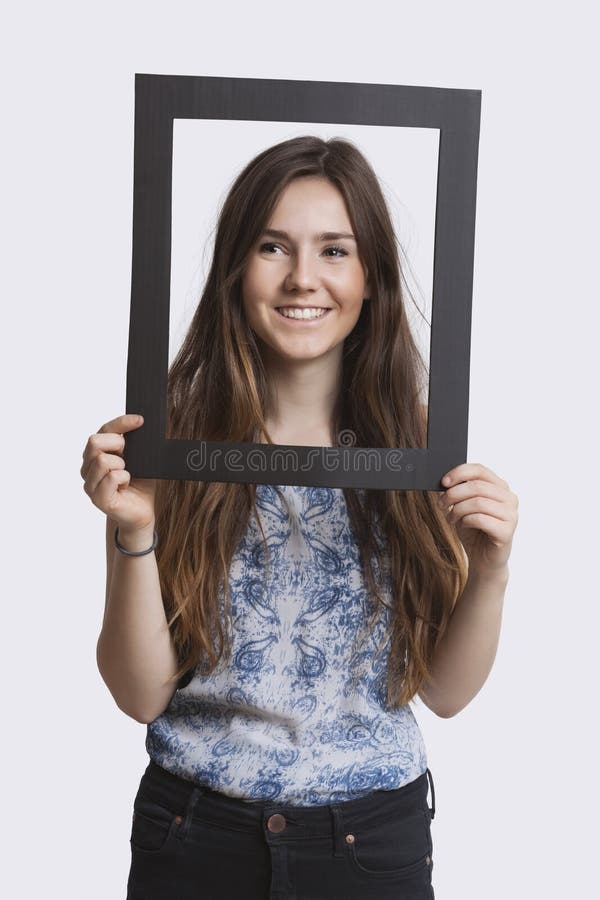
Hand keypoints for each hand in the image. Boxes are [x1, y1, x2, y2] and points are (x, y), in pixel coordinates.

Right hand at [81, 413, 156, 531]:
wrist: (142, 511)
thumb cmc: (139, 483)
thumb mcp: (137, 458)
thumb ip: (131, 443)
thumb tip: (138, 422)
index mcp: (95, 454)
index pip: (103, 430)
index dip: (122, 422)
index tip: (140, 420)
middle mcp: (88, 468)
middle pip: (94, 442)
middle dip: (117, 445)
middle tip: (128, 457)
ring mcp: (90, 484)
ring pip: (102, 461)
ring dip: (122, 466)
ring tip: (126, 476)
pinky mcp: (98, 498)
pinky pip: (112, 477)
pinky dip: (124, 479)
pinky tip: (125, 486)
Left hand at [438, 463, 517, 576]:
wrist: (483, 559)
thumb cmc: (474, 530)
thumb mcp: (463, 506)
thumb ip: (459, 491)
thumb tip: (445, 481)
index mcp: (500, 487)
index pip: (480, 470)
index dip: (459, 473)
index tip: (443, 482)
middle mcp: (509, 498)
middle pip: (477, 486)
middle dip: (453, 494)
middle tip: (440, 504)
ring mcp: (511, 515)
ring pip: (478, 502)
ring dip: (457, 510)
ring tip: (450, 518)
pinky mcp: (507, 531)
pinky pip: (480, 519)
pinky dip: (465, 521)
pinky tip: (462, 525)